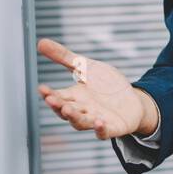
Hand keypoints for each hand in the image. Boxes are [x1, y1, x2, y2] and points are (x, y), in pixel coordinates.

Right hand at [37, 38, 157, 138]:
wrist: (132, 100)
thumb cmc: (105, 85)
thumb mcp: (85, 67)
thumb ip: (64, 57)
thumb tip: (40, 42)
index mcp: (74, 96)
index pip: (58, 96)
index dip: (49, 94)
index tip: (41, 88)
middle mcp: (83, 110)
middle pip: (66, 111)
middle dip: (58, 106)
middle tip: (51, 99)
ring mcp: (96, 120)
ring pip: (81, 122)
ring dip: (74, 117)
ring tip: (68, 110)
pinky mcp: (112, 127)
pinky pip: (104, 132)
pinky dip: (100, 129)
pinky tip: (98, 123)